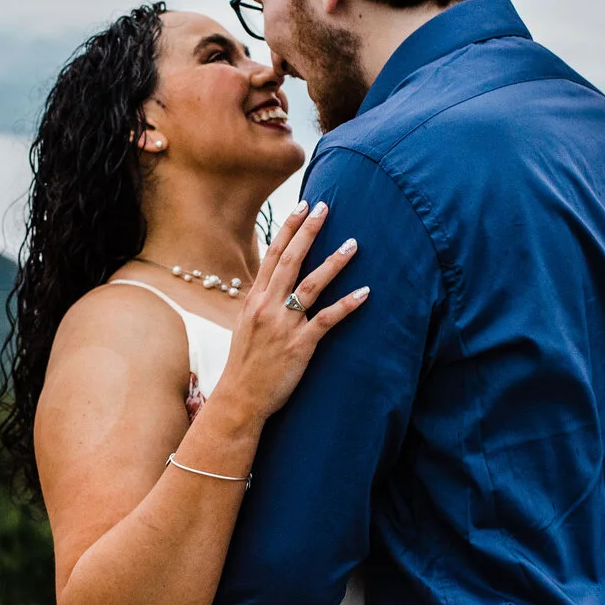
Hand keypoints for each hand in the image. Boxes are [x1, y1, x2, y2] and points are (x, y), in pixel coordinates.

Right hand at [205, 201, 368, 428]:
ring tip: (352, 243)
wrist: (240, 398)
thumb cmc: (245, 363)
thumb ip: (259, 301)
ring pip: (311, 285)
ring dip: (333, 262)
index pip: (273, 255)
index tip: (302, 206)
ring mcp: (283, 325)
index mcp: (254, 299)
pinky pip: (326, 319)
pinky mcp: (300, 345)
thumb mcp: (244, 325)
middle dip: (309, 231)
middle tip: (326, 207)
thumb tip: (271, 280)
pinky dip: (346, 304)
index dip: (288, 228)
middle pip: (291, 260)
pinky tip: (364, 292)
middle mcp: (267, 306)